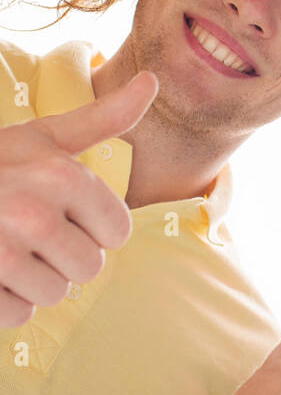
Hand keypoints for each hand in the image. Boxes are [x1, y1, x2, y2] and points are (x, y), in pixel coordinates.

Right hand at [0, 72, 158, 327]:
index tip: (61, 208)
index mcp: (61, 176)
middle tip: (27, 228)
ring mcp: (0, 254)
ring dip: (34, 279)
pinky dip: (5, 300)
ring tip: (5, 247)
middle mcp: (33, 215)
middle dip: (64, 254)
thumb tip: (151, 79)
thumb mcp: (44, 136)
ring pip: (56, 294)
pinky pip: (18, 316)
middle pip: (90, 268)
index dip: (91, 224)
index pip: (118, 233)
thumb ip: (104, 117)